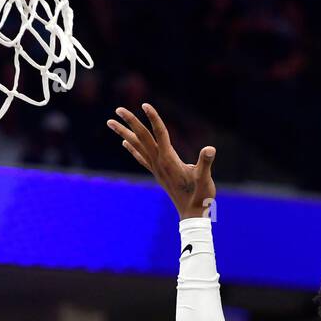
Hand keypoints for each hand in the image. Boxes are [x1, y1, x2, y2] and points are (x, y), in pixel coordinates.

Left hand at [107, 103, 215, 219]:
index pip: (160, 134)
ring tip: (110, 122)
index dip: (153, 119)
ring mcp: (156, 168)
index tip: (145, 105)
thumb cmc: (201, 197)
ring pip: (137, 146)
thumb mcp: (205, 179)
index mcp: (169, 160)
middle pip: (142, 138)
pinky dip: (132, 148)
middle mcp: (159, 163)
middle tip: (117, 110)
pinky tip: (123, 142)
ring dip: (124, 133)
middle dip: (130, 122)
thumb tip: (210, 150)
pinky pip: (141, 157)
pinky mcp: (158, 173)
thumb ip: (206, 163)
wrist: (192, 215)